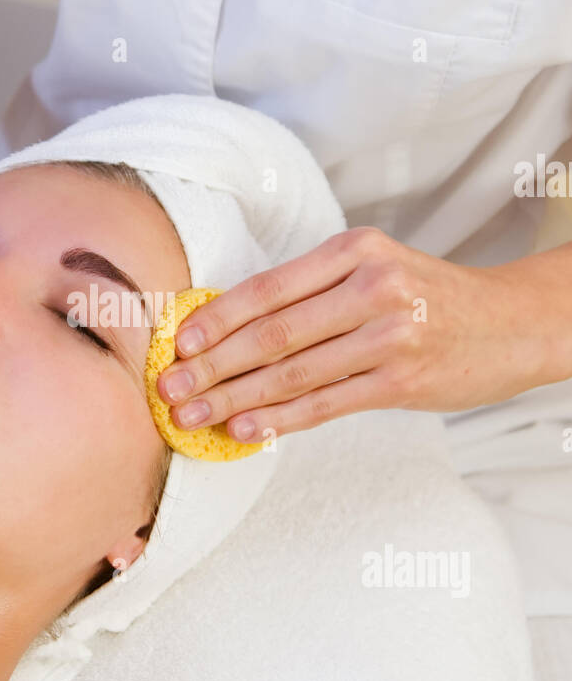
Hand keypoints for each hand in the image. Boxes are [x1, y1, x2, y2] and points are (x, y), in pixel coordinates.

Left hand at [157, 226, 569, 441]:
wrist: (513, 323)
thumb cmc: (427, 297)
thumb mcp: (375, 269)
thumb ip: (313, 290)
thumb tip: (228, 328)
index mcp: (354, 250)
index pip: (267, 288)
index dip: (214, 319)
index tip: (174, 344)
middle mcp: (371, 287)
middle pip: (271, 334)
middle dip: (210, 365)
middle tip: (167, 389)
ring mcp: (389, 336)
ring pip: (292, 374)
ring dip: (234, 398)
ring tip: (192, 416)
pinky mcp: (402, 381)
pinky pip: (326, 404)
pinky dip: (280, 420)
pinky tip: (245, 430)